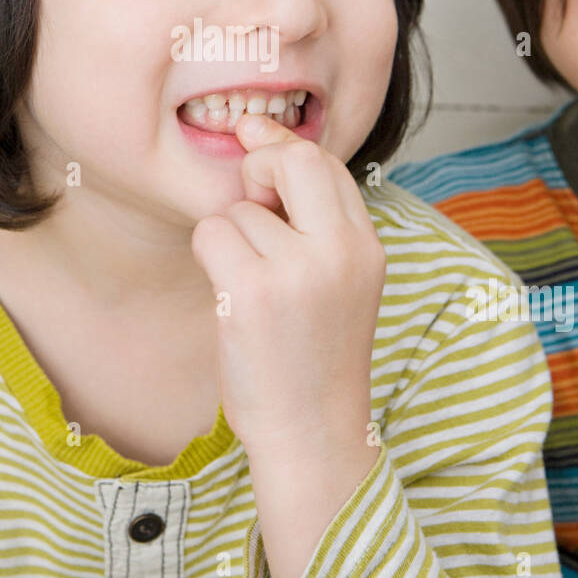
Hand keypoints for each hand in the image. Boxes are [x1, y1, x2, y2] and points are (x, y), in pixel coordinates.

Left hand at [190, 112, 385, 459]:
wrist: (312, 436)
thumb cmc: (313, 360)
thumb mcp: (339, 284)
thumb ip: (317, 224)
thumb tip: (262, 142)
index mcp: (368, 248)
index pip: (329, 164)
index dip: (286, 148)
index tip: (255, 142)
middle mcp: (342, 253)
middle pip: (296, 159)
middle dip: (259, 166)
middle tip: (250, 205)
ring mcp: (299, 272)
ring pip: (239, 209)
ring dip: (230, 240)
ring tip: (250, 289)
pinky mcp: (253, 292)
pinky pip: (212, 233)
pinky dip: (209, 258)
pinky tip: (229, 299)